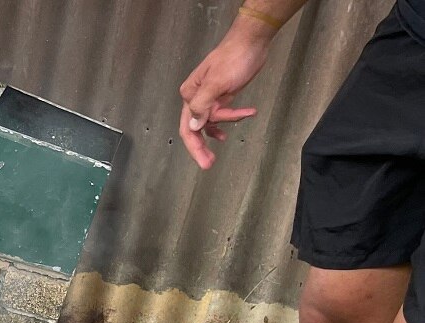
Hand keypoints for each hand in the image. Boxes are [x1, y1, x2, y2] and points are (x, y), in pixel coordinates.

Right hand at [178, 28, 270, 168]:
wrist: (251, 41)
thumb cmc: (234, 60)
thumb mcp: (217, 83)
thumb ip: (203, 106)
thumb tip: (194, 127)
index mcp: (190, 96)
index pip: (188, 128)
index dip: (194, 148)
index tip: (204, 163)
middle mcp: (195, 98)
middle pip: (196, 128)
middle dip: (202, 146)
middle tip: (209, 164)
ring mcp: (209, 97)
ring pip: (210, 122)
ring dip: (219, 129)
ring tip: (226, 139)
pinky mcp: (222, 95)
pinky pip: (222, 113)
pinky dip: (231, 117)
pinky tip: (239, 120)